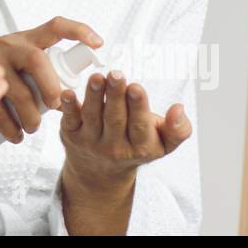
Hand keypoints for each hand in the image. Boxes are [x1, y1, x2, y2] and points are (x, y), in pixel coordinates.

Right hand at [0, 16, 102, 143]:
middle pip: (36, 59)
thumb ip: (34, 67)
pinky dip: (10, 127)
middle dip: (51, 86)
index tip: (99, 44)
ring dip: (30, 116)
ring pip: (18, 89)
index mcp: (24, 38)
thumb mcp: (11, 55)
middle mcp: (9, 45)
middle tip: (56, 107)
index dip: (79, 30)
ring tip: (33, 130)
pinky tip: (16, 136)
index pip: (55, 26)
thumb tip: (69, 94)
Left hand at [59, 70, 190, 187]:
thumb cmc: (135, 146)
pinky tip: (68, 93)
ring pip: (93, 116)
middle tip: (116, 75)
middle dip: (115, 95)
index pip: (139, 126)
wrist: (100, 172)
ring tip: (97, 77)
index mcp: (140, 147)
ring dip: (94, 96)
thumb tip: (179, 108)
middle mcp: (114, 148)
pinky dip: (67, 107)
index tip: (135, 87)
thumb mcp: (162, 144)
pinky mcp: (71, 136)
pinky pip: (69, 120)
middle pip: (115, 118)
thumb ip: (178, 129)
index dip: (137, 106)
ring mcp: (90, 142)